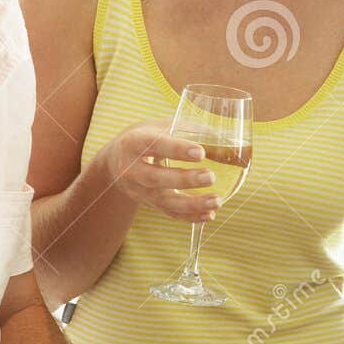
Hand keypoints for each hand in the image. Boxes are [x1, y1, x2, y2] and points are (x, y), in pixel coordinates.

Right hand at [97, 121, 220, 221]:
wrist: (118, 159)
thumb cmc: (147, 137)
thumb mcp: (160, 126)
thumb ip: (188, 130)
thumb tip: (225, 139)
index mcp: (133, 143)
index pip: (154, 145)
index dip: (177, 149)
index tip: (200, 152)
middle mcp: (131, 169)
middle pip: (155, 178)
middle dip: (184, 180)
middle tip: (210, 177)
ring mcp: (137, 190)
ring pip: (163, 201)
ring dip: (191, 204)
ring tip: (216, 201)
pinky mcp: (147, 203)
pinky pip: (168, 213)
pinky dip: (189, 217)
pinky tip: (208, 215)